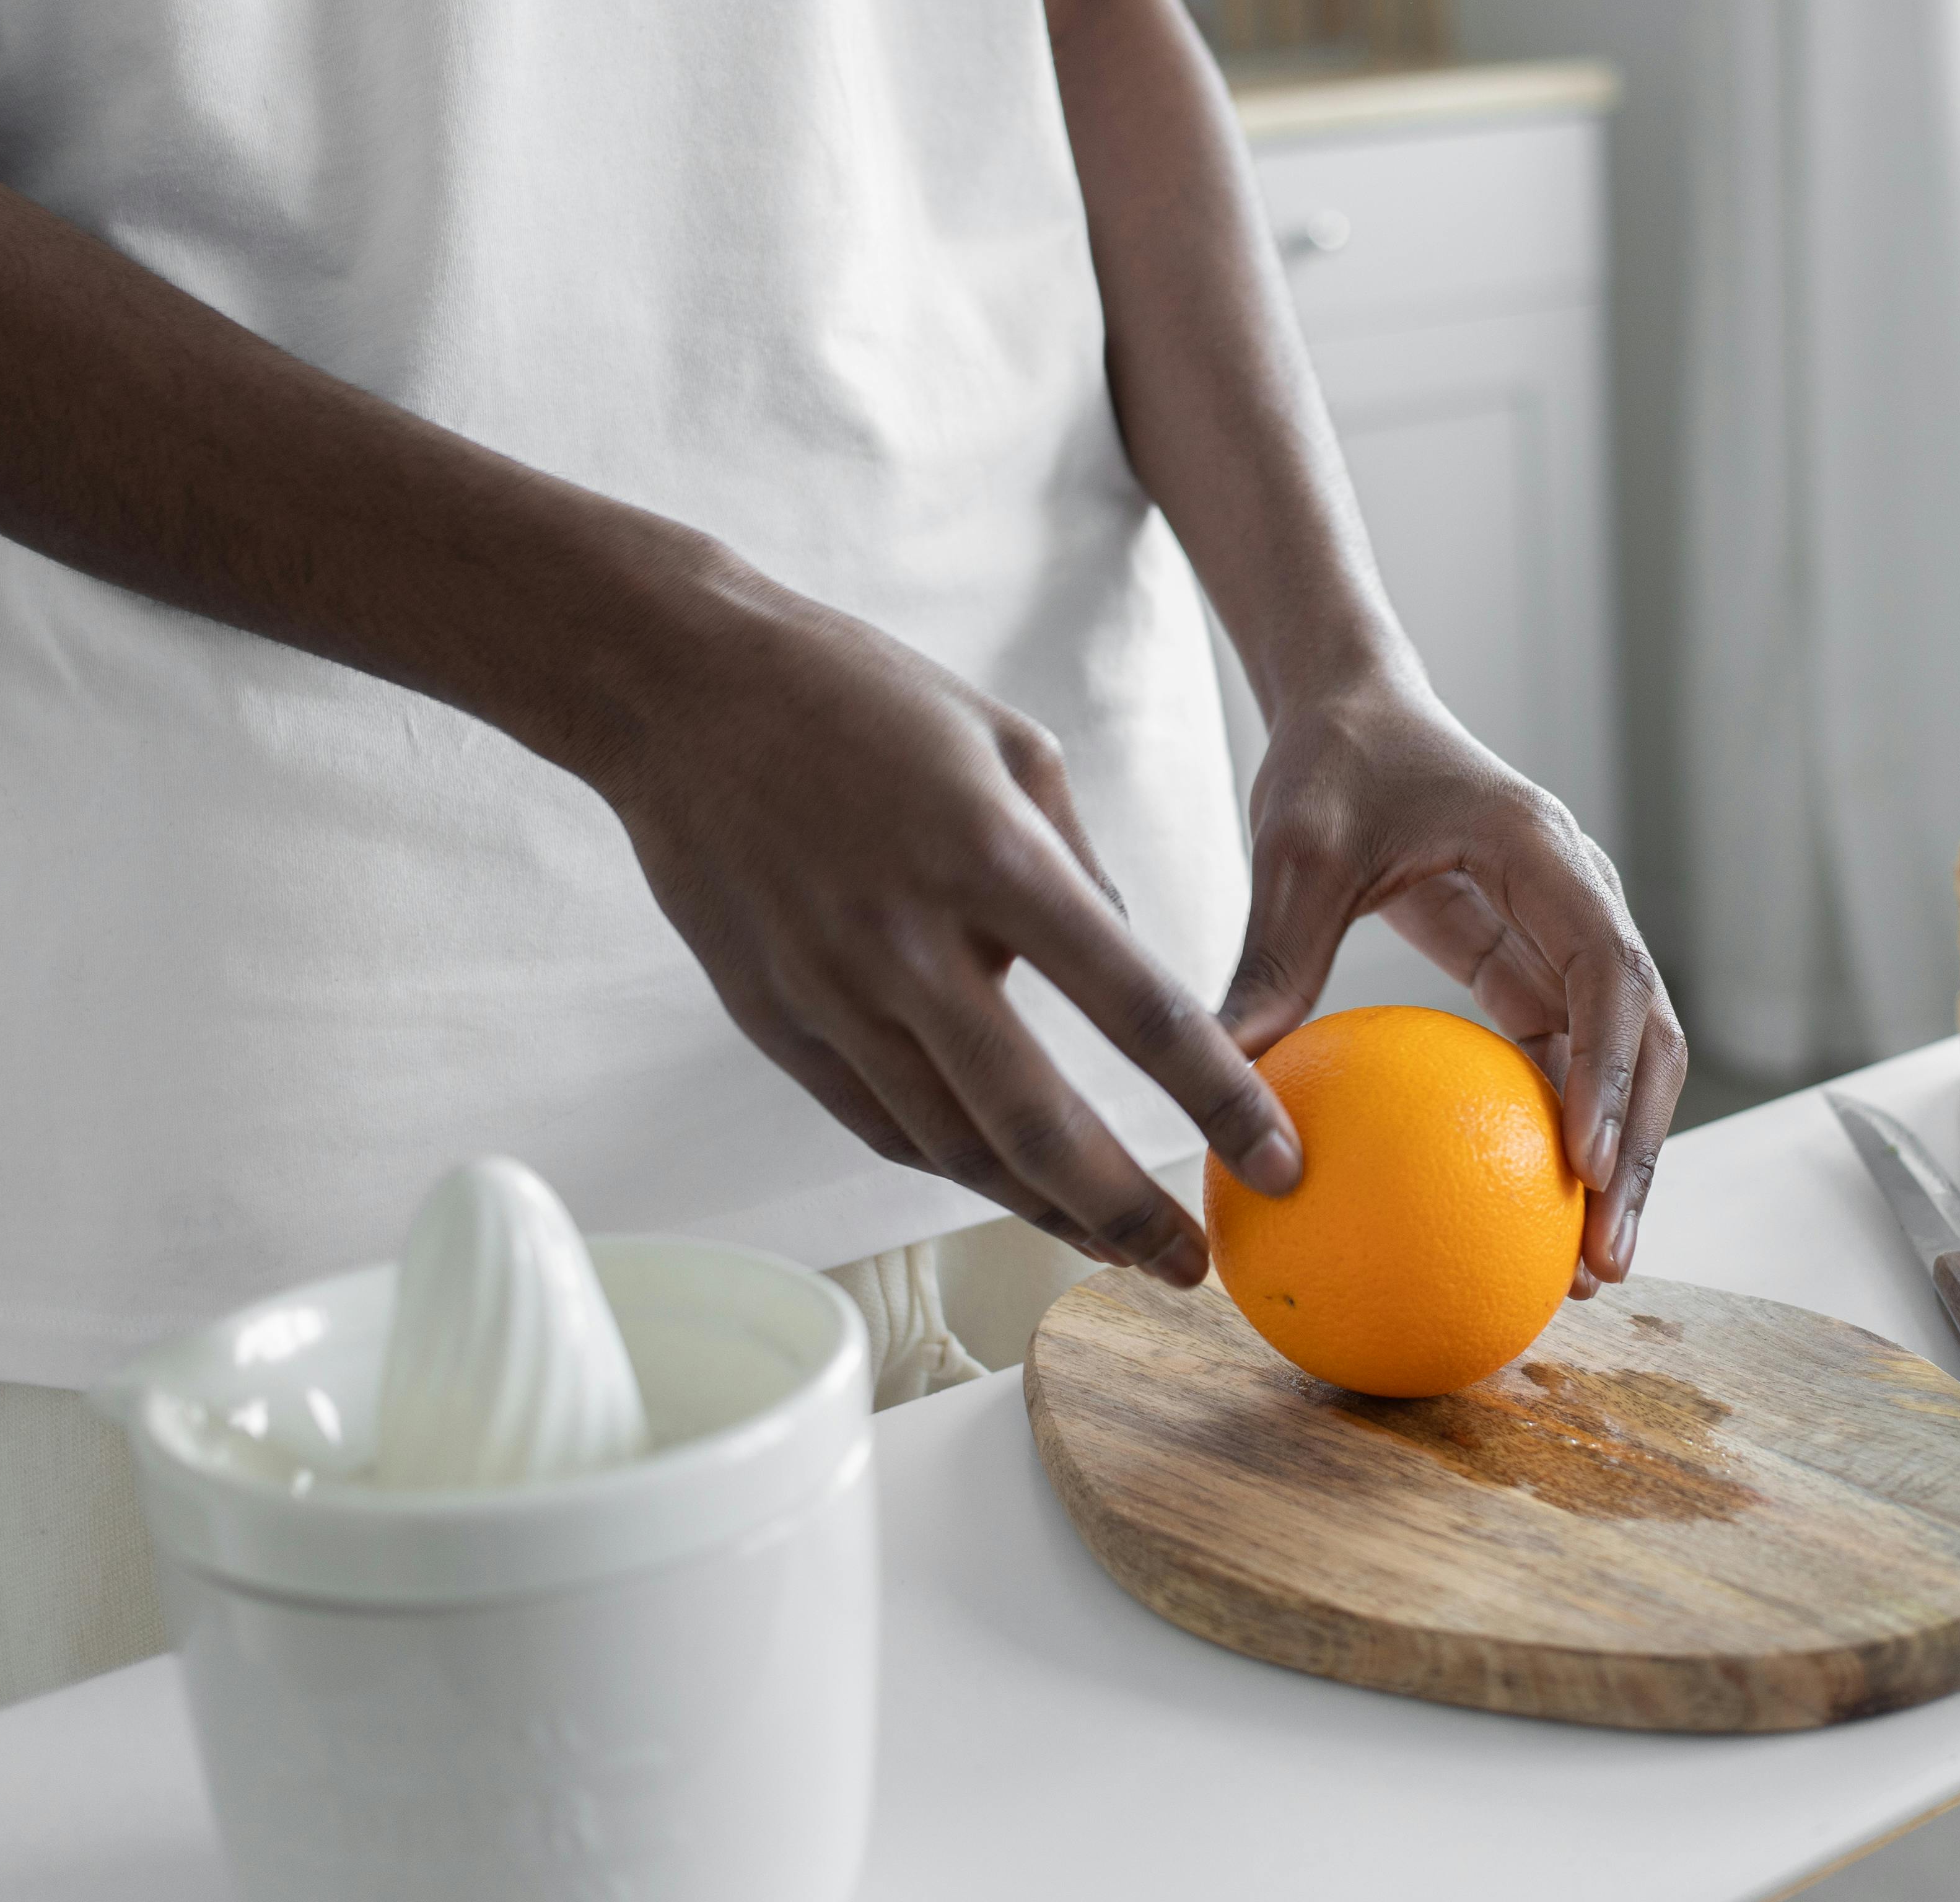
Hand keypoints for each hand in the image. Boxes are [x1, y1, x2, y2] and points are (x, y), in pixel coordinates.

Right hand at [583, 578, 1300, 1284]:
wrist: (682, 692)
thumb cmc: (864, 697)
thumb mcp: (1012, 747)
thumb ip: (1081, 870)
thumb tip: (1132, 971)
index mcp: (995, 861)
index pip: (1136, 1008)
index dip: (1218, 1098)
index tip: (1277, 1158)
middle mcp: (910, 944)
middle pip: (1037, 1123)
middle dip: (1126, 1212)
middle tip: (1193, 1268)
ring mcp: (831, 992)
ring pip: (954, 1146)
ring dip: (1044, 1211)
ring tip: (1116, 1249)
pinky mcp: (774, 1019)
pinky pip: (880, 1123)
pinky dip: (955, 1167)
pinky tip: (1009, 1191)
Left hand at [1216, 676, 1687, 1292]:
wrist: (1354, 702)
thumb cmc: (1330, 762)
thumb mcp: (1295, 849)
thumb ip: (1273, 954)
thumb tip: (1220, 1079)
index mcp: (1547, 856)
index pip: (1606, 973)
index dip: (1609, 1072)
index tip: (1587, 1165)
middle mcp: (1581, 897)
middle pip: (1648, 1035)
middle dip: (1641, 1151)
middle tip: (1603, 1260)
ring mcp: (1566, 934)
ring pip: (1624, 1058)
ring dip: (1617, 1158)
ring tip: (1584, 1268)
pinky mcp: (1532, 964)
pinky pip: (1562, 1056)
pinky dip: (1561, 1131)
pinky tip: (1522, 1211)